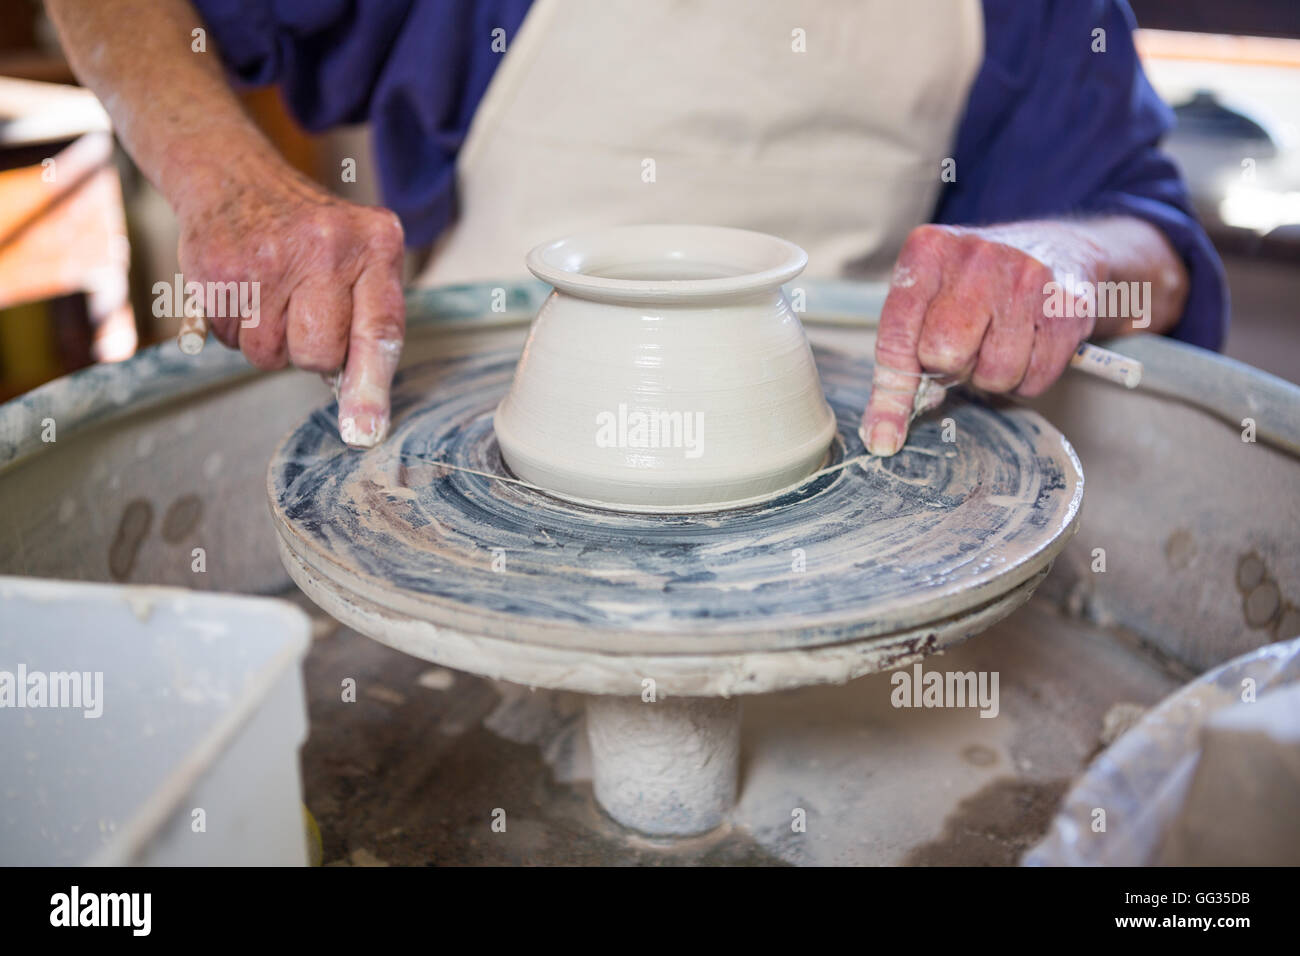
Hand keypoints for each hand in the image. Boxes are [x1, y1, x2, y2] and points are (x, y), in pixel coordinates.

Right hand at [176, 170, 405, 447]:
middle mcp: (326, 247)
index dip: (370, 388)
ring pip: (269, 356)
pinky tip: (244, 289)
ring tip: (272, 295)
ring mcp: (268, 257)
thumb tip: (362, 409)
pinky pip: (230, 341)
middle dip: (310, 353)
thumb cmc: (311, 235)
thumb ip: (369, 323)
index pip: (379, 330)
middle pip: (318, 356)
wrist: (235, 178)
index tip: (364, 431)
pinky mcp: (219, 270)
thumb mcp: (361, 258)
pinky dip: (236, 328)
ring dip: (269, 341)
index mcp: (375, 245)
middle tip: (304, 313)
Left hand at [862, 222, 1106, 455]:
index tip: (884, 437)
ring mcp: (1028, 279)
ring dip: (991, 376)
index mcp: (928, 252)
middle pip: (944, 356)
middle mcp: (977, 257)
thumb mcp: (928, 297)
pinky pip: (1034, 380)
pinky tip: (1028, 346)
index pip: (897, 335)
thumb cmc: (977, 283)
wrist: (1056, 247)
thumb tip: (883, 431)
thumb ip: (902, 353)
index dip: (891, 393)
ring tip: (998, 341)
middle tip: (965, 347)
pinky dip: (1027, 379)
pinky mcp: (1068, 308)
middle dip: (951, 367)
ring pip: (994, 375)